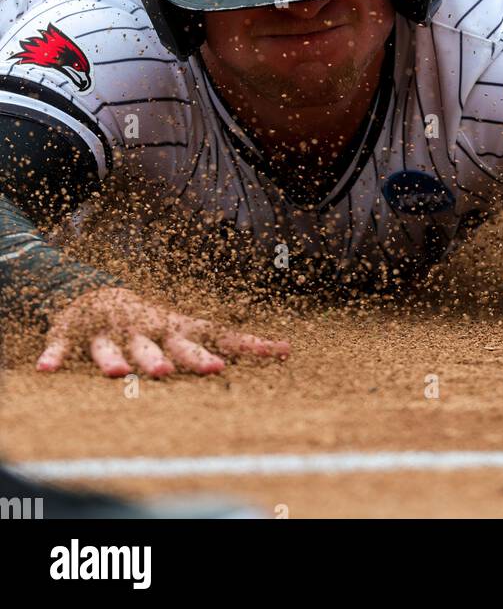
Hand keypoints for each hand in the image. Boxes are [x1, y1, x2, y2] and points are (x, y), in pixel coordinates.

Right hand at [36, 286, 289, 377]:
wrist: (95, 294)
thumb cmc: (152, 322)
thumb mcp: (186, 330)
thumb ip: (229, 343)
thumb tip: (289, 350)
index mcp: (174, 327)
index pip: (216, 335)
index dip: (244, 346)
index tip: (277, 352)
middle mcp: (145, 326)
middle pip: (165, 344)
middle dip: (180, 358)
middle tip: (196, 370)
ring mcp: (108, 329)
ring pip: (112, 347)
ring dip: (115, 360)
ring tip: (118, 376)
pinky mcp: (73, 332)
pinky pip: (61, 346)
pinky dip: (53, 356)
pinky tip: (45, 370)